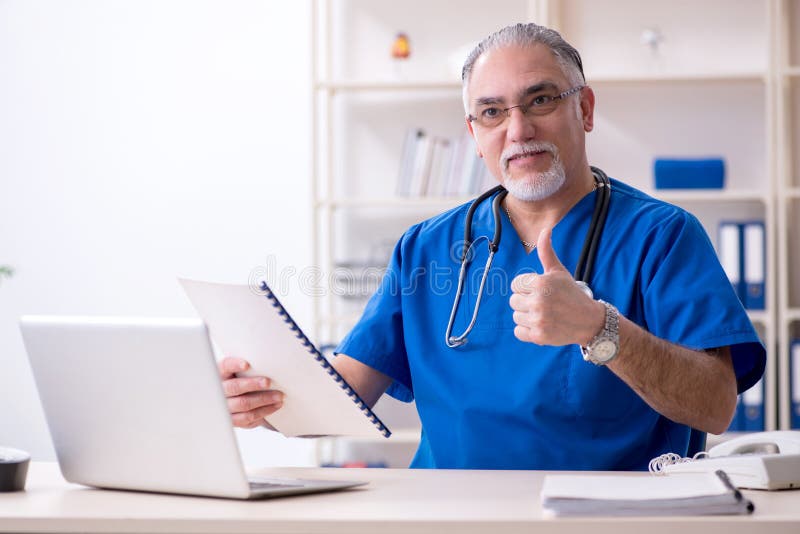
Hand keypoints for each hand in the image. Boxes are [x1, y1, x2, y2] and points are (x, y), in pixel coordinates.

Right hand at [218, 357, 283, 428]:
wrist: (240, 401)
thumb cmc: (244, 381)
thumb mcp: (242, 373)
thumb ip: (249, 369)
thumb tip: (269, 365)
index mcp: (221, 374)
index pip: (225, 367)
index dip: (234, 365)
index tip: (247, 365)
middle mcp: (220, 391)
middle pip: (234, 387)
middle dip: (252, 384)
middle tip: (268, 382)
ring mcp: (225, 407)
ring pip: (243, 403)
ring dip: (263, 399)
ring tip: (278, 396)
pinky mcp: (233, 420)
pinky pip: (248, 417)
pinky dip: (264, 411)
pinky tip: (275, 406)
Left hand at [509, 228, 603, 345]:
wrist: (589, 321)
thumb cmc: (571, 294)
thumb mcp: (559, 272)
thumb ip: (546, 252)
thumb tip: (545, 229)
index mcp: (540, 283)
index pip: (516, 285)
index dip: (527, 288)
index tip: (541, 291)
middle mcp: (538, 301)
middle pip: (514, 301)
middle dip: (526, 302)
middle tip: (544, 304)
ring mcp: (538, 320)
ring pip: (516, 316)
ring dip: (527, 316)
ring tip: (544, 314)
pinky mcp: (538, 336)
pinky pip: (518, 332)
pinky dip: (527, 331)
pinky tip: (541, 325)